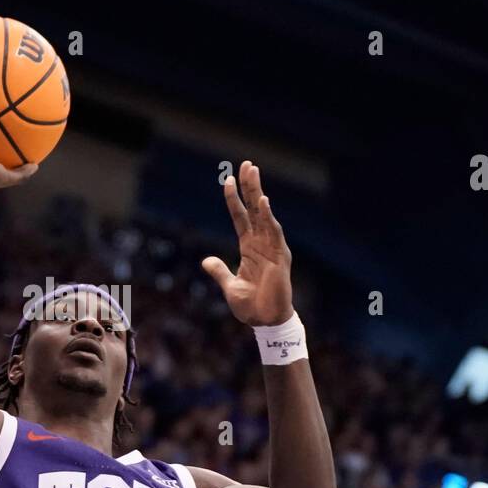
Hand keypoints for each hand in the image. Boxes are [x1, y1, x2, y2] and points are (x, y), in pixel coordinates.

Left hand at [202, 161, 294, 325]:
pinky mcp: (280, 258)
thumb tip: (206, 260)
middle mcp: (262, 244)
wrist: (265, 323)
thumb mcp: (229, 286)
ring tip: (253, 172)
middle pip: (254, 209)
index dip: (234, 199)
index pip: (241, 217)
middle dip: (250, 186)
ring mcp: (272, 248)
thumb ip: (219, 271)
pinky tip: (263, 202)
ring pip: (264, 215)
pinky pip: (274, 233)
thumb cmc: (251, 306)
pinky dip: (269, 218)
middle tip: (247, 164)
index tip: (228, 180)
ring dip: (258, 193)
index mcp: (249, 248)